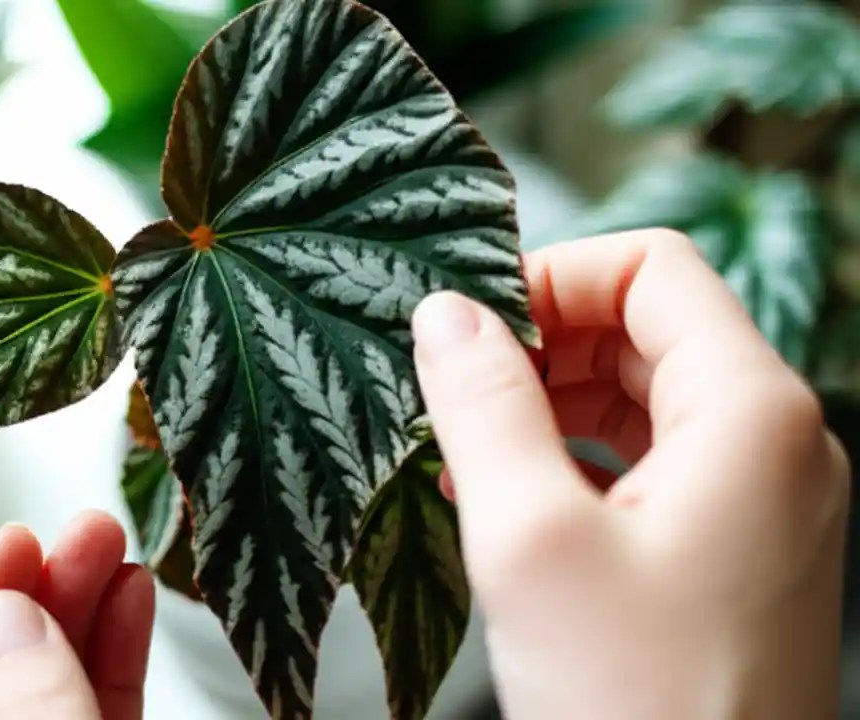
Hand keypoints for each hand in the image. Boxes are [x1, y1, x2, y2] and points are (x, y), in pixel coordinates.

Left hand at [0, 511, 154, 719]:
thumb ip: (33, 709)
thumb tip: (8, 620)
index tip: (13, 545)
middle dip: (35, 598)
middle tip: (80, 530)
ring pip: (48, 693)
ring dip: (84, 615)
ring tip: (112, 546)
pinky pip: (94, 714)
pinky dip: (116, 659)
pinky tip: (130, 597)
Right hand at [413, 230, 849, 718]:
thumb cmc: (639, 706)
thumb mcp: (531, 539)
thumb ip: (484, 408)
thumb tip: (446, 315)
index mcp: (752, 415)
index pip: (653, 267)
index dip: (552, 276)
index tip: (470, 322)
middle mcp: (776, 445)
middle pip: (650, 327)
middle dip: (542, 343)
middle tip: (451, 385)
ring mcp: (762, 501)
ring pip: (646, 396)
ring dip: (549, 401)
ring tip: (462, 442)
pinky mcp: (733, 551)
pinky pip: (652, 463)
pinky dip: (575, 457)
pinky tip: (505, 493)